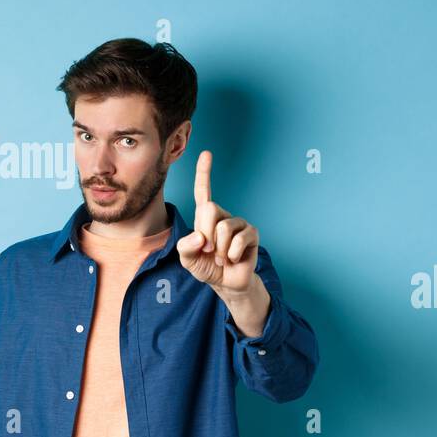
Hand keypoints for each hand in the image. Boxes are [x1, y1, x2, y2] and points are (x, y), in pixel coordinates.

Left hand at [176, 150, 261, 297]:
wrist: (226, 283)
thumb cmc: (207, 267)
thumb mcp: (187, 259)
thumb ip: (185, 247)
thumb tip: (200, 237)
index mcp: (205, 217)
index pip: (204, 191)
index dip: (204, 172)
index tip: (207, 153)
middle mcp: (223, 216)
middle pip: (210, 209)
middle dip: (206, 234)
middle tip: (210, 251)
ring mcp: (239, 224)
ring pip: (224, 228)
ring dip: (220, 250)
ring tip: (223, 258)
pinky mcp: (251, 234)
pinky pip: (239, 239)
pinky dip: (232, 254)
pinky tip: (234, 259)